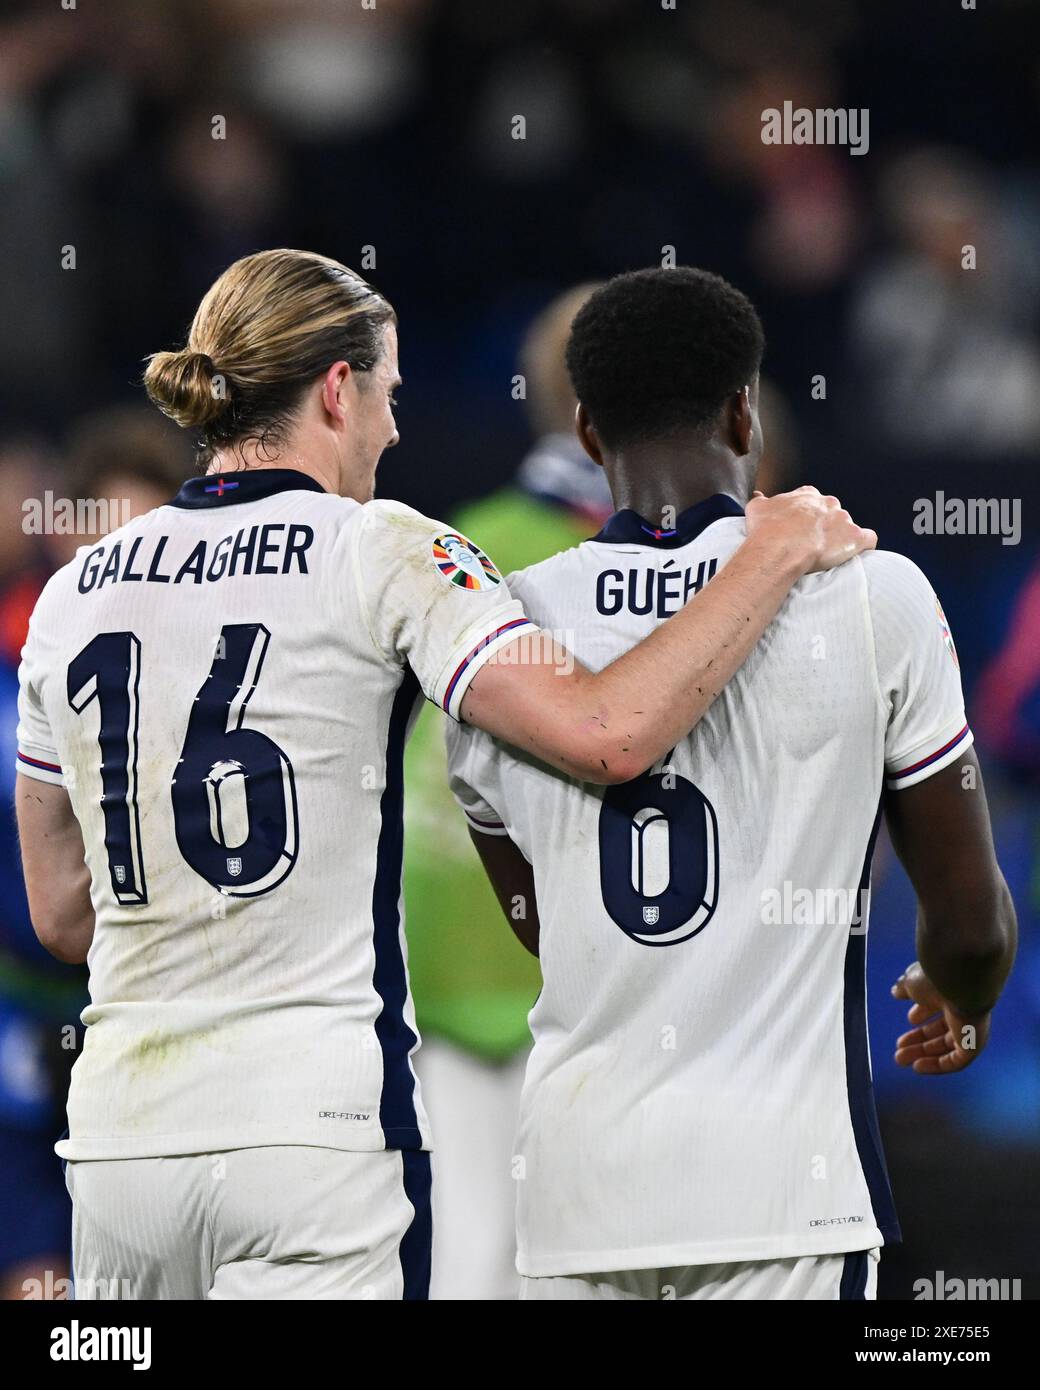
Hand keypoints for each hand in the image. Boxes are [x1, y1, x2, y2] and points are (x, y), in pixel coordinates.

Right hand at [745, 486, 876, 574]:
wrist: (779, 548)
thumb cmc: (766, 530)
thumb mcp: (757, 508)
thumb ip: (762, 500)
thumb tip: (759, 496)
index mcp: (807, 495)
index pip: (813, 500)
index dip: (808, 515)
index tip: (801, 527)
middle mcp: (828, 503)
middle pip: (832, 513)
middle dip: (825, 526)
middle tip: (811, 543)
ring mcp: (843, 520)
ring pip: (847, 527)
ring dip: (840, 538)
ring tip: (827, 554)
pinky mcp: (855, 538)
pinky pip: (868, 540)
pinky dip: (864, 546)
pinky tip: (857, 552)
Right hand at [890, 961, 990, 1073]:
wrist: (959, 982)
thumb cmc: (936, 979)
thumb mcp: (913, 982)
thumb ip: (905, 989)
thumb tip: (896, 992)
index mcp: (952, 992)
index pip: (939, 1007)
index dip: (922, 1013)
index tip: (909, 1019)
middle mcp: (964, 1011)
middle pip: (940, 1031)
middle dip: (918, 1040)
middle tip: (898, 1048)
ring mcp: (970, 1029)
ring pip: (946, 1047)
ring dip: (922, 1054)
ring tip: (900, 1059)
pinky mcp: (973, 1045)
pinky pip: (955, 1061)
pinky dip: (936, 1066)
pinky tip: (917, 1067)